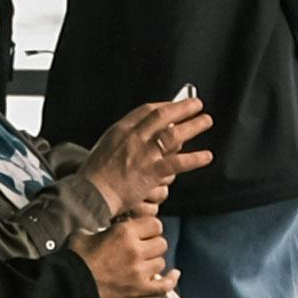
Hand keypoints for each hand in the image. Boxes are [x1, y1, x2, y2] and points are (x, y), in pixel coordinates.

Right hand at [82, 89, 212, 208]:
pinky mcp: (151, 172)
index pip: (147, 110)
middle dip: (183, 108)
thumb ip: (127, 138)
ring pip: (173, 135)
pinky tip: (206, 156)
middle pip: (163, 116)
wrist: (91, 193)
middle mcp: (134, 138)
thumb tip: (149, 134)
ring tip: (206, 121)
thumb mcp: (108, 145)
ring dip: (193, 126)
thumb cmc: (97, 173)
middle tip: (197, 105)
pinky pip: (177, 163)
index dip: (165, 105)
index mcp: (121, 130)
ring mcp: (143, 154)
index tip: (176, 104)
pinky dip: (194, 159)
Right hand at [82, 206, 172, 297]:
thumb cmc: (73, 262)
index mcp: (124, 233)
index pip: (154, 224)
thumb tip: (99, 233)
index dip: (149, 228)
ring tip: (142, 264)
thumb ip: (97, 231)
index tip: (143, 232)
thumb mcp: (82, 234)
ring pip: (161, 262)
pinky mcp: (139, 290)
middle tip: (142, 248)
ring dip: (153, 262)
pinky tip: (174, 275)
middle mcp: (135, 250)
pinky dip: (171, 280)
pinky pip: (164, 286)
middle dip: (152, 244)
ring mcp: (139, 272)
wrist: (69, 287)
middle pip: (161, 243)